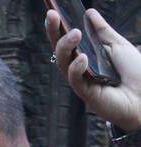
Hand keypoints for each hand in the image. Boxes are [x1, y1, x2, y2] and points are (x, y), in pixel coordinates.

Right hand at [47, 8, 140, 132]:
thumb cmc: (135, 73)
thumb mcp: (118, 45)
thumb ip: (102, 31)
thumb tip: (89, 13)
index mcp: (86, 55)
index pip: (67, 40)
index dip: (58, 27)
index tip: (53, 11)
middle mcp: (80, 68)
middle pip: (60, 50)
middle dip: (54, 33)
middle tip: (53, 16)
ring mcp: (81, 81)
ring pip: (63, 64)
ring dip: (65, 47)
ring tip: (75, 34)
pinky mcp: (86, 94)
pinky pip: (75, 80)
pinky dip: (76, 68)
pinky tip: (83, 58)